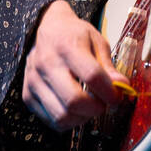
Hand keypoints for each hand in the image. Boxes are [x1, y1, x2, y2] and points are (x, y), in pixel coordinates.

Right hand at [22, 0, 129, 131]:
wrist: (47, 29)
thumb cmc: (74, 35)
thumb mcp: (97, 42)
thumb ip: (108, 66)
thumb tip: (122, 87)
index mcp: (68, 47)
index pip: (92, 77)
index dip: (110, 92)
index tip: (118, 96)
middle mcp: (47, 64)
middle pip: (74, 101)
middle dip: (96, 109)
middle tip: (104, 103)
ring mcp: (34, 81)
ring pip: (61, 116)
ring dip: (82, 118)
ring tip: (90, 107)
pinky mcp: (28, 95)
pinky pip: (51, 121)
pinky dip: (68, 121)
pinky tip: (76, 110)